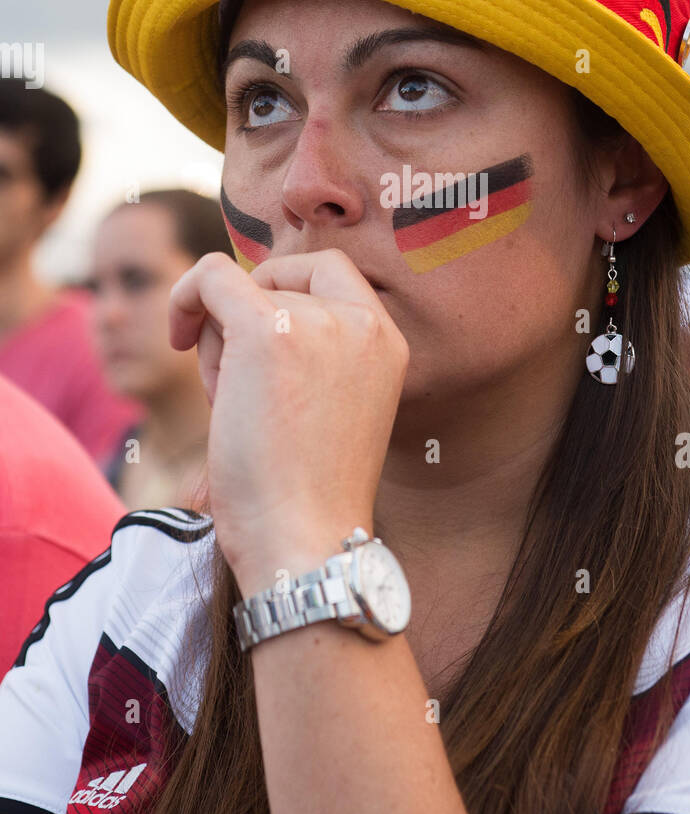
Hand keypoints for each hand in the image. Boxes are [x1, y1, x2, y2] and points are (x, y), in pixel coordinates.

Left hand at [167, 249, 409, 577]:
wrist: (304, 541)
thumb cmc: (306, 493)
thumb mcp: (333, 406)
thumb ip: (315, 351)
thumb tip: (241, 298)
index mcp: (388, 340)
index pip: (330, 272)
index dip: (284, 289)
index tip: (253, 332)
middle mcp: (363, 321)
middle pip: (278, 284)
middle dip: (245, 327)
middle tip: (238, 390)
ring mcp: (318, 321)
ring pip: (240, 291)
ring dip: (219, 343)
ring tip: (234, 410)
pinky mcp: (269, 329)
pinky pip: (211, 277)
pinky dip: (185, 296)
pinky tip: (178, 336)